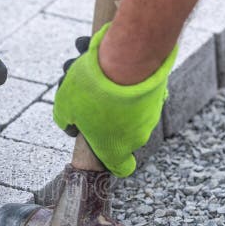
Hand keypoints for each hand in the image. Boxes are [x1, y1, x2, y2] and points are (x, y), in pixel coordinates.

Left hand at [53, 24, 176, 176]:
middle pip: (115, 129)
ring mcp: (151, 116)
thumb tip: (71, 125)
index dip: (111, 160)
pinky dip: (125, 76)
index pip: (121, 167)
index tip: (101, 145)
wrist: (129, 59)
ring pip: (124, 105)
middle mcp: (137, 137)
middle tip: (81, 89)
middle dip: (97, 111)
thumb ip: (66, 120)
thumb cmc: (93, 90)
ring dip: (108, 88)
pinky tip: (109, 57)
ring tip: (88, 63)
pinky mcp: (159, 94)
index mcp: (114, 148)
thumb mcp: (65, 106)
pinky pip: (137, 88)